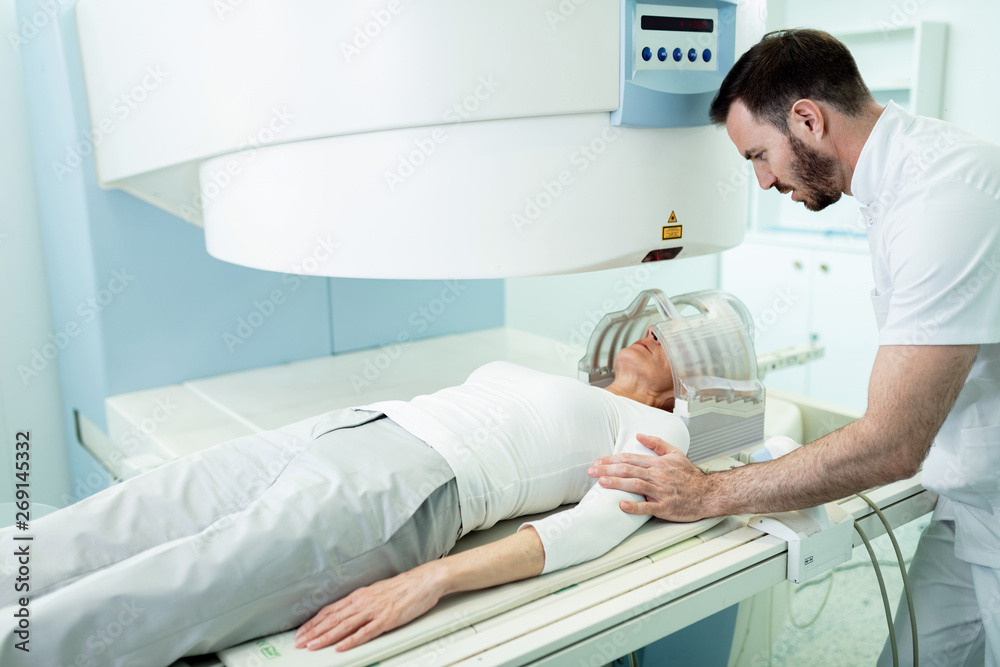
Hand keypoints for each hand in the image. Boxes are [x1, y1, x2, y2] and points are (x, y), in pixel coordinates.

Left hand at [295, 564, 445, 651]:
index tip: (302, 631)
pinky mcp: (387, 619)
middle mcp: (363, 602)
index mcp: (360, 595)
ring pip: (344, 626)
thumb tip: (347, 612)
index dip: (314, 622)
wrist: (424, 581)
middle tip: (300, 642)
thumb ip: (362, 602)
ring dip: (326, 637)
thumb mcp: (377, 592)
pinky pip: (365, 632)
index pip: (330, 610)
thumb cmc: (404, 587)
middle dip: (313, 632)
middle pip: (333, 619)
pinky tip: (341, 647)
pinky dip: (351, 640)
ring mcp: (374, 611)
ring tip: (313, 646)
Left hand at [587, 433, 711, 521]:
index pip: (630, 458)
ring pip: (636, 485)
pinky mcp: (665, 507)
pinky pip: (648, 507)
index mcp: (658, 463)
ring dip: (617, 483)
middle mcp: (658, 475)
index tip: (597, 462)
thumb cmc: (690, 476)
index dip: (611, 459)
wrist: (708, 493)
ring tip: (601, 483)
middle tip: (591, 472)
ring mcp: (661, 491)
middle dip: (607, 470)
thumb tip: (639, 434)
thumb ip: (657, 443)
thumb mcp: (675, 453)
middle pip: (628, 470)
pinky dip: (634, 506)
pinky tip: (622, 505)